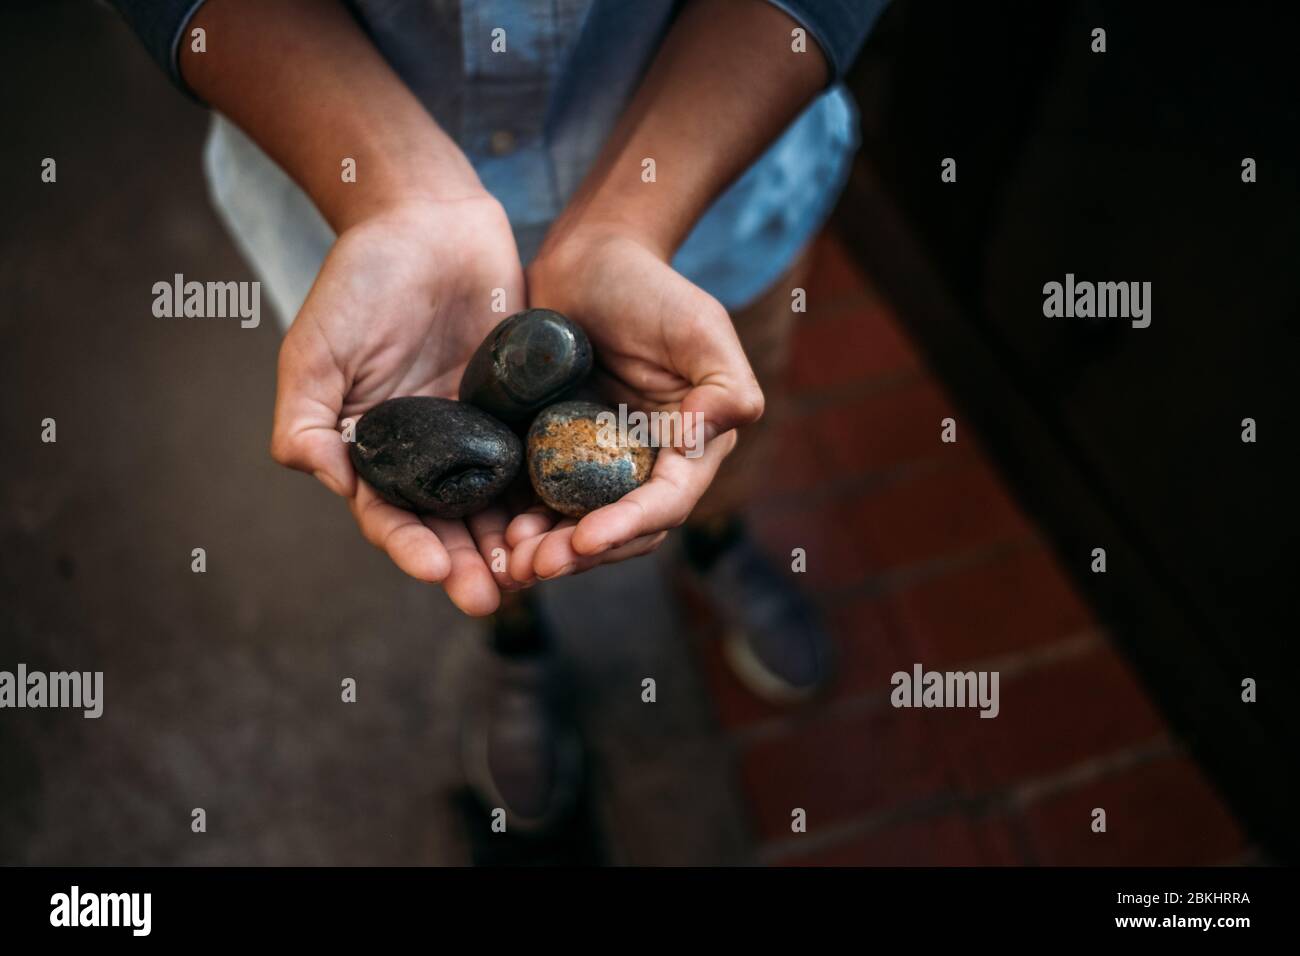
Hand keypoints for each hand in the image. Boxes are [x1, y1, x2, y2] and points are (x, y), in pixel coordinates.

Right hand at [270, 196, 524, 615]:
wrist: (428, 219)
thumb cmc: (360, 280)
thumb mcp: (315, 349)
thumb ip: (308, 421)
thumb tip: (329, 483)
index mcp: (375, 451)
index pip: (389, 515)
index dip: (410, 547)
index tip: (434, 571)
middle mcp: (429, 453)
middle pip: (450, 526)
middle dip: (468, 566)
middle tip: (492, 599)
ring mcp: (479, 434)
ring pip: (499, 505)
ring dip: (514, 545)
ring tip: (537, 574)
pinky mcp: (522, 411)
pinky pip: (539, 460)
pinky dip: (551, 494)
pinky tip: (572, 519)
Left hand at [505, 225, 764, 582]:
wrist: (589, 260)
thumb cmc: (651, 288)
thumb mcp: (699, 327)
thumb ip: (723, 382)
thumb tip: (707, 433)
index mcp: (691, 450)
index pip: (665, 503)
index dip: (627, 526)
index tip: (585, 538)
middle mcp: (646, 468)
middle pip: (619, 531)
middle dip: (579, 554)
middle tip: (533, 565)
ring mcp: (596, 466)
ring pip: (576, 527)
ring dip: (545, 551)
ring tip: (506, 561)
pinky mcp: (552, 456)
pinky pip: (538, 502)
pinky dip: (518, 523)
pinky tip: (492, 532)